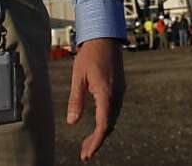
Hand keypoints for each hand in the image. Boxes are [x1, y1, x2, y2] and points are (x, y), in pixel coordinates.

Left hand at [66, 37, 124, 161]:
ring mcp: (120, 92)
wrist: (106, 37)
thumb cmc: (90, 54)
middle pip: (109, 125)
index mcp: (106, 93)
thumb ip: (76, 100)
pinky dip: (106, 122)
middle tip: (84, 154)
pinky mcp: (119, 89)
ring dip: (101, 133)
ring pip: (112, 119)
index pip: (103, 125)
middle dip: (97, 141)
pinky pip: (114, 111)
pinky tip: (97, 126)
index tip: (87, 153)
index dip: (96, 141)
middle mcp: (116, 95)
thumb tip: (71, 122)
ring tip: (88, 144)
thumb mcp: (78, 77)